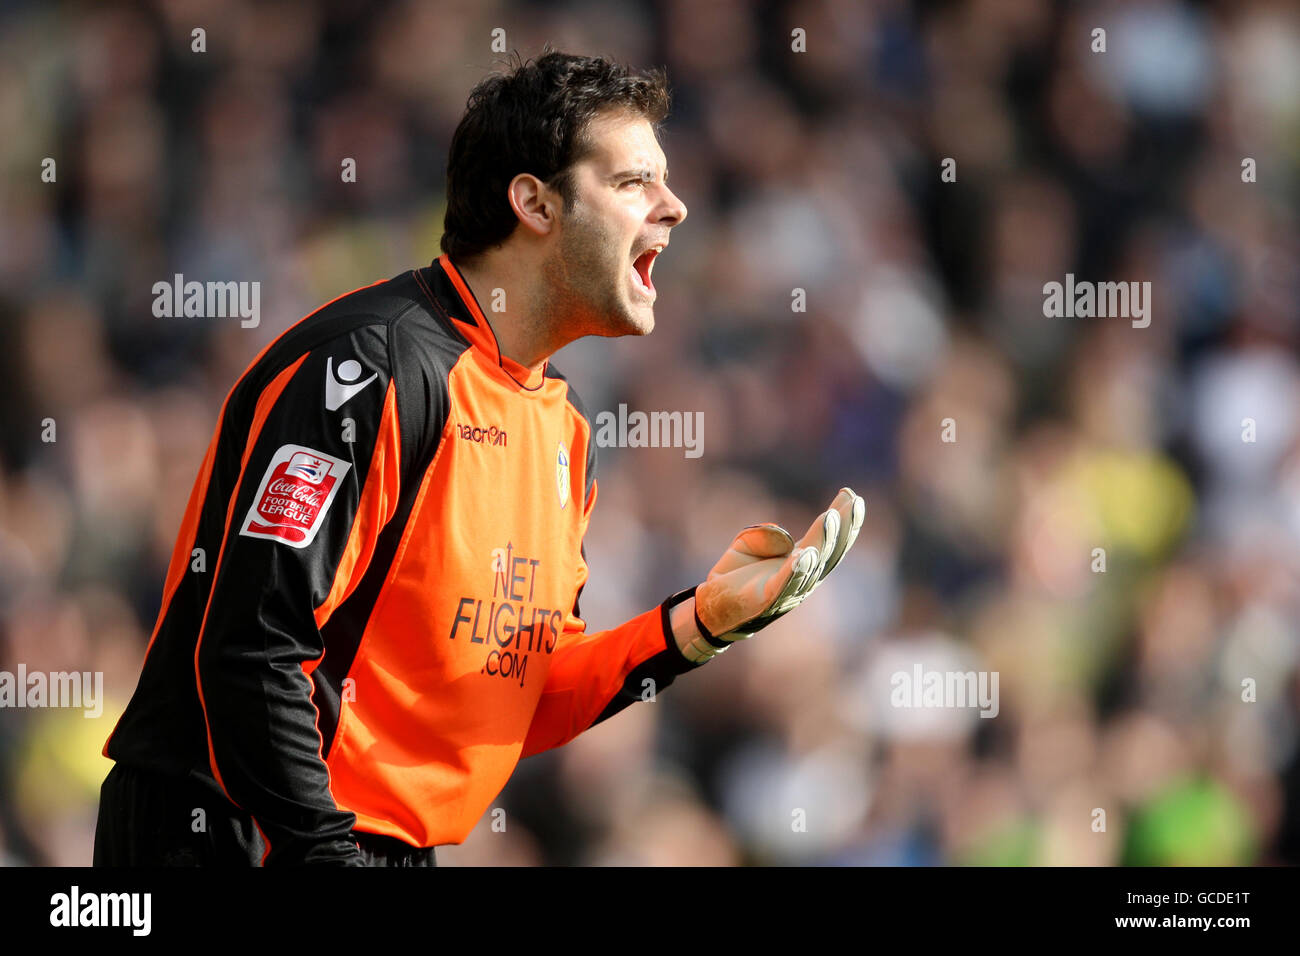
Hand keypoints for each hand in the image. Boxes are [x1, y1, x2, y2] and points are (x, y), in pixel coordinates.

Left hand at [692, 487, 863, 645]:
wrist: (712, 605)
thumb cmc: (735, 575)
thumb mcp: (748, 543)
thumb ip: (767, 535)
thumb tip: (787, 539)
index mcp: (801, 563)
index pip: (827, 540)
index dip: (842, 520)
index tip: (850, 494)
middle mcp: (801, 578)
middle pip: (830, 553)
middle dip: (844, 528)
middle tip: (854, 502)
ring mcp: (787, 591)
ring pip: (811, 566)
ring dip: (823, 542)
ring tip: (831, 517)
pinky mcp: (768, 600)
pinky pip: (785, 584)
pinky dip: (797, 570)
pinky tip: (807, 554)